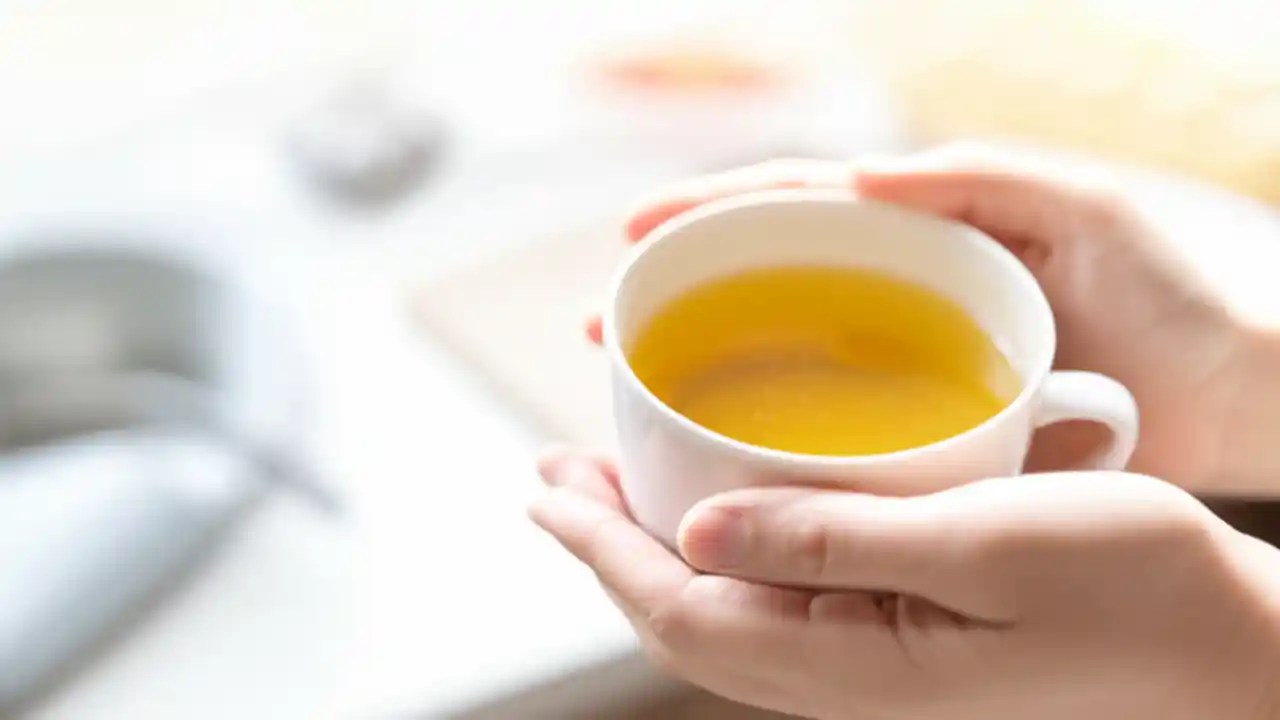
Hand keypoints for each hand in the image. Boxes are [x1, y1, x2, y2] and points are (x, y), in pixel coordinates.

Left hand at [531, 450, 1279, 718]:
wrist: (1228, 647)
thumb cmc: (1132, 588)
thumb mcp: (982, 548)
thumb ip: (834, 544)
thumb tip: (696, 535)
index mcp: (852, 661)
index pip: (678, 609)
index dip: (599, 546)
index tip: (546, 485)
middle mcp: (845, 676)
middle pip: (682, 616)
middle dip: (604, 545)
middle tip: (551, 474)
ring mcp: (870, 664)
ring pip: (720, 612)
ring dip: (651, 549)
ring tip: (605, 490)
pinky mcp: (899, 641)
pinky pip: (773, 605)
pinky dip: (718, 555)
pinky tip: (715, 519)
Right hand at [586, 146, 1277, 493]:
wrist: (1228, 401)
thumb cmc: (1167, 297)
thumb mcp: (1083, 211)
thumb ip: (979, 178)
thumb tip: (856, 170)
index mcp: (923, 229)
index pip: (796, 206)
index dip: (710, 211)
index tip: (635, 231)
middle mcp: (899, 290)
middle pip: (767, 279)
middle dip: (682, 290)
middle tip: (606, 318)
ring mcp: (906, 360)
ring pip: (785, 353)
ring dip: (706, 362)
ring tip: (634, 380)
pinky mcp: (924, 425)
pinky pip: (831, 424)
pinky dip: (770, 430)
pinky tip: (722, 450)